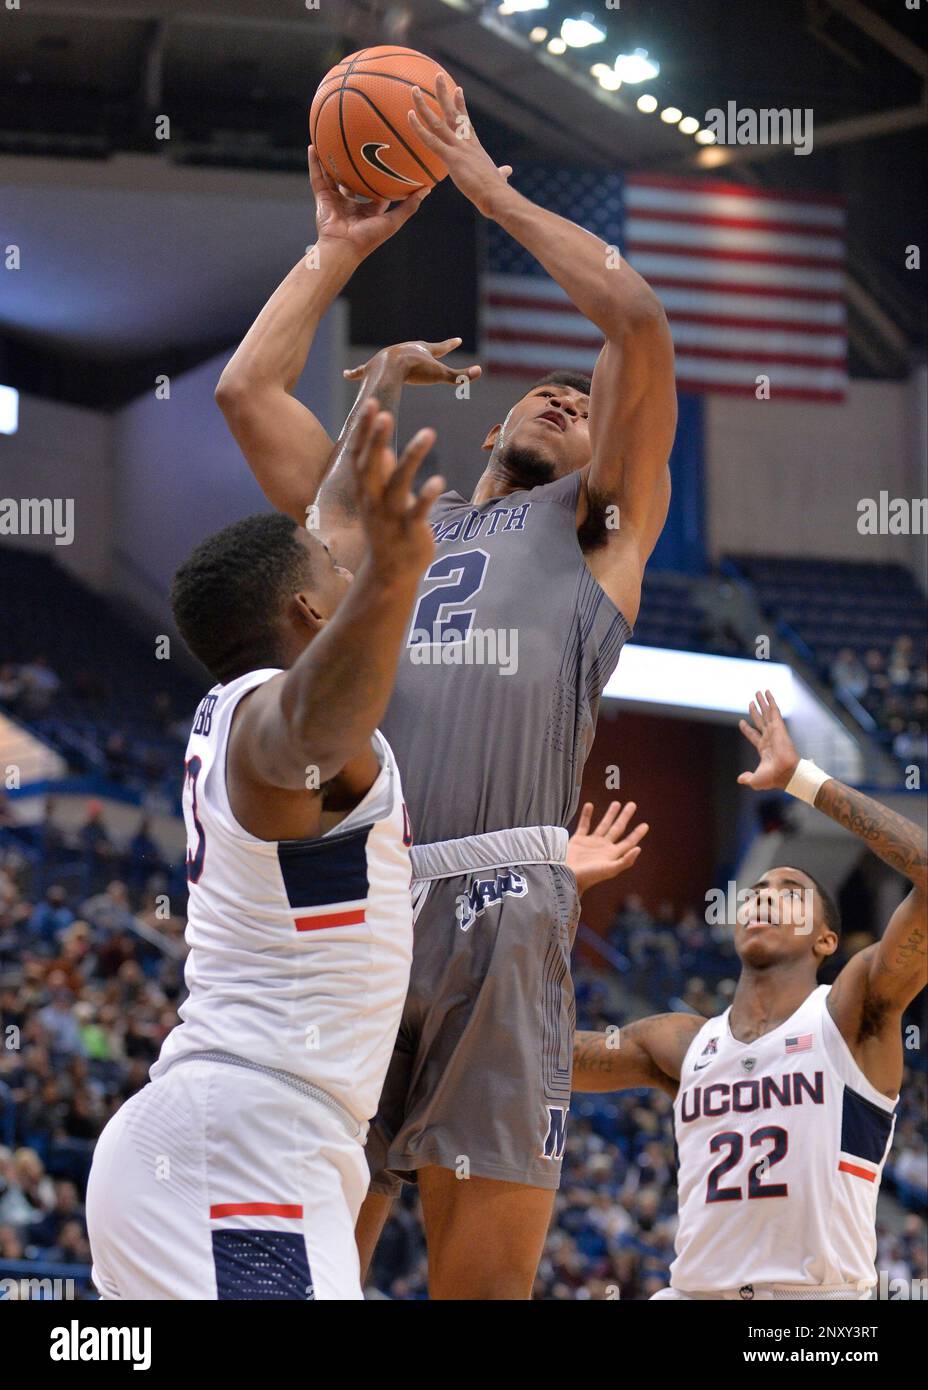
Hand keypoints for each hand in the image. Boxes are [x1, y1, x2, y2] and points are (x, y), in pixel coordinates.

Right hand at [309, 146, 427, 259]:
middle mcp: (352, 204)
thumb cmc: (369, 238)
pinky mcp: (322, 199)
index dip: (381, 176)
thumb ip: (409, 206)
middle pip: (354, 180)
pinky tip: (314, 147)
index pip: (376, 190)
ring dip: (332, 160)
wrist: (343, 248)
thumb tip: (427, 188)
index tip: (387, 159)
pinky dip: (314, 163)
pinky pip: (317, 177)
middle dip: (356, 165)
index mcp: (368, 211)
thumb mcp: (393, 221)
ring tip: (332, 139)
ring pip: (333, 176)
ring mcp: (336, 201)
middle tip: (361, 145)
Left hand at [345, 339, 481, 387]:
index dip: (450, 344)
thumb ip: (459, 377)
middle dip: (423, 349)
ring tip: (389, 360)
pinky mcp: (370, 367)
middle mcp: (404, 350)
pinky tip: (346, 375)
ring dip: (393, 359)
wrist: (390, 367)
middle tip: (427, 349)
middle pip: (416, 349)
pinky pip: (361, 370)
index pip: (440, 347)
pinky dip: (354, 372)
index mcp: (422, 351)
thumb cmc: (416, 370)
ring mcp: (387, 357)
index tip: (459, 339)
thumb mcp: (439, 375)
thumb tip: (479, 372)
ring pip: (390, 356)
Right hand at [349, 399, 442, 579]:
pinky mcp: (410, 533)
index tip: (370, 404)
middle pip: (371, 467)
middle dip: (375, 440)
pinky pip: (418, 513)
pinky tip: (439, 481)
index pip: (360, 456)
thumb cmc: (387, 532)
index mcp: (365, 492)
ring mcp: (391, 518)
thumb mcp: (378, 502)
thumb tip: (382, 450)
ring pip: (398, 485)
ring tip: (428, 432)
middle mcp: (373, 502)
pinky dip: (427, 497)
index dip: (363, 431)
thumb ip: (381, 476)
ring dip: (411, 458)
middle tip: (384, 412)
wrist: (389, 574)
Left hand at [409, 75, 512, 218]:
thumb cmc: (497, 190)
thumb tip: (507, 171)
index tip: (456, 90)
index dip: (460, 105)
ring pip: (437, 122)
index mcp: (475, 146)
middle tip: (437, 76)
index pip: (465, 121)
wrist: (496, 195)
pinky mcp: (451, 158)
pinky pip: (431, 141)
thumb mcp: (498, 176)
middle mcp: (465, 142)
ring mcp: (458, 148)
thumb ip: (501, 172)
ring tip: (414, 89)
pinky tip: (410, 115)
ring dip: (424, 105)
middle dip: (443, 93)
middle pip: (452, 113)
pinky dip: (419, 128)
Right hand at [566, 801, 648, 895]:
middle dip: (625, 817)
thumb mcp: (610, 869)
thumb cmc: (589, 876)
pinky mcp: (578, 840)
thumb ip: (625, 860)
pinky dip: (586, 815)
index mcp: (612, 854)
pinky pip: (584, 825)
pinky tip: (589, 805)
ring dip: (610, 814)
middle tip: (632, 805)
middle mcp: (603, 847)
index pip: (628, 842)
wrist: (565, 876)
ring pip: (603, 825)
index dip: (637, 834)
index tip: (645, 825)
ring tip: (616, 803)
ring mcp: (591, 843)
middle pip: (617, 829)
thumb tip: (638, 848)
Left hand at [737, 690, 800, 790]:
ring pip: (767, 713)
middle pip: (760, 721)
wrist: (785, 774)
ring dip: (763, 702)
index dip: (747, 729)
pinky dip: (771, 701)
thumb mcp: (756, 781)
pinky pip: (774, 711)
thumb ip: (748, 779)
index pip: (753, 735)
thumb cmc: (773, 778)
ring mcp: (774, 732)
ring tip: (758, 692)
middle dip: (756, 712)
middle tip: (752, 702)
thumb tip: (740, 779)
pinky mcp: (779, 727)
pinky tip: (767, 693)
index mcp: (763, 749)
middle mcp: (769, 738)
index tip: (741, 722)